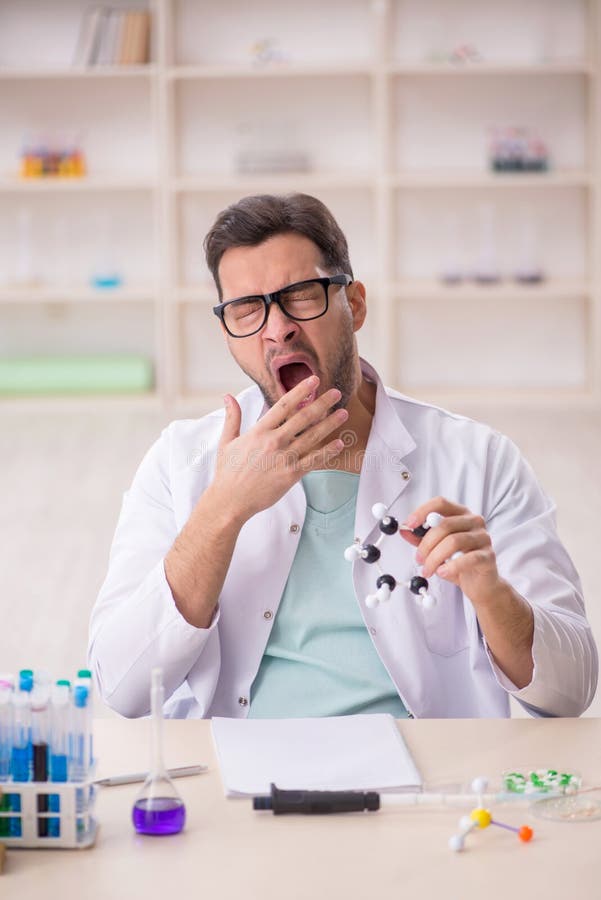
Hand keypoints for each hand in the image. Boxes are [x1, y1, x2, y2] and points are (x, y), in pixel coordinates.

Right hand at [211, 375, 347, 521]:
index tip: (313, 380)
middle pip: (304, 417)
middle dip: (322, 403)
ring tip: (343, 414)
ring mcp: (284, 458)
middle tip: (337, 393)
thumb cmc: (228, 472)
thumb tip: (228, 397)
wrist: (231, 500)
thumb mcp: (227, 441)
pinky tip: (339, 444)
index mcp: (259, 431)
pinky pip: (314, 460)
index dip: (301, 390)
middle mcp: (274, 441)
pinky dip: (328, 452)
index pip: (284, 405)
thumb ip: (232, 418)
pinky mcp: (291, 474)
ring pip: (313, 437)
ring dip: (330, 424)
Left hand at [400, 497, 502, 606]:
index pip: (441, 503)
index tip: (409, 524)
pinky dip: (451, 567)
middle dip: (426, 544)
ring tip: (427, 570)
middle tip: (418, 559)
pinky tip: (442, 573)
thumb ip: (420, 538)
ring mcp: (483, 538)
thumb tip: (404, 530)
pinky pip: (468, 559)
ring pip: (454, 541)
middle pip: (445, 525)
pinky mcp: (488, 556)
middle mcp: (474, 521)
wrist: (481, 584)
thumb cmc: (459, 563)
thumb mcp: (436, 549)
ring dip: (435, 558)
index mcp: (461, 514)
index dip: (423, 511)